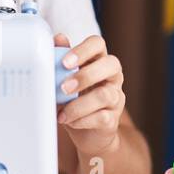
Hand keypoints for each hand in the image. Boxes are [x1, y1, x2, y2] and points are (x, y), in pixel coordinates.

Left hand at [54, 33, 125, 156]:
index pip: (98, 44)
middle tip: (63, 88)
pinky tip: (69, 121)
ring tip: (62, 112)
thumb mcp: (62, 80)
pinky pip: (102, 117)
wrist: (86, 135)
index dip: (83, 50)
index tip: (65, 62)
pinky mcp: (113, 119)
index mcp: (98, 60)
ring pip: (105, 95)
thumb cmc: (73, 101)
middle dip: (85, 75)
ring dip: (79, 104)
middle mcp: (112, 76)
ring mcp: (116, 97)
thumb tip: (57, 38)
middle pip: (111, 64)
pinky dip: (82, 120)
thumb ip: (60, 60)